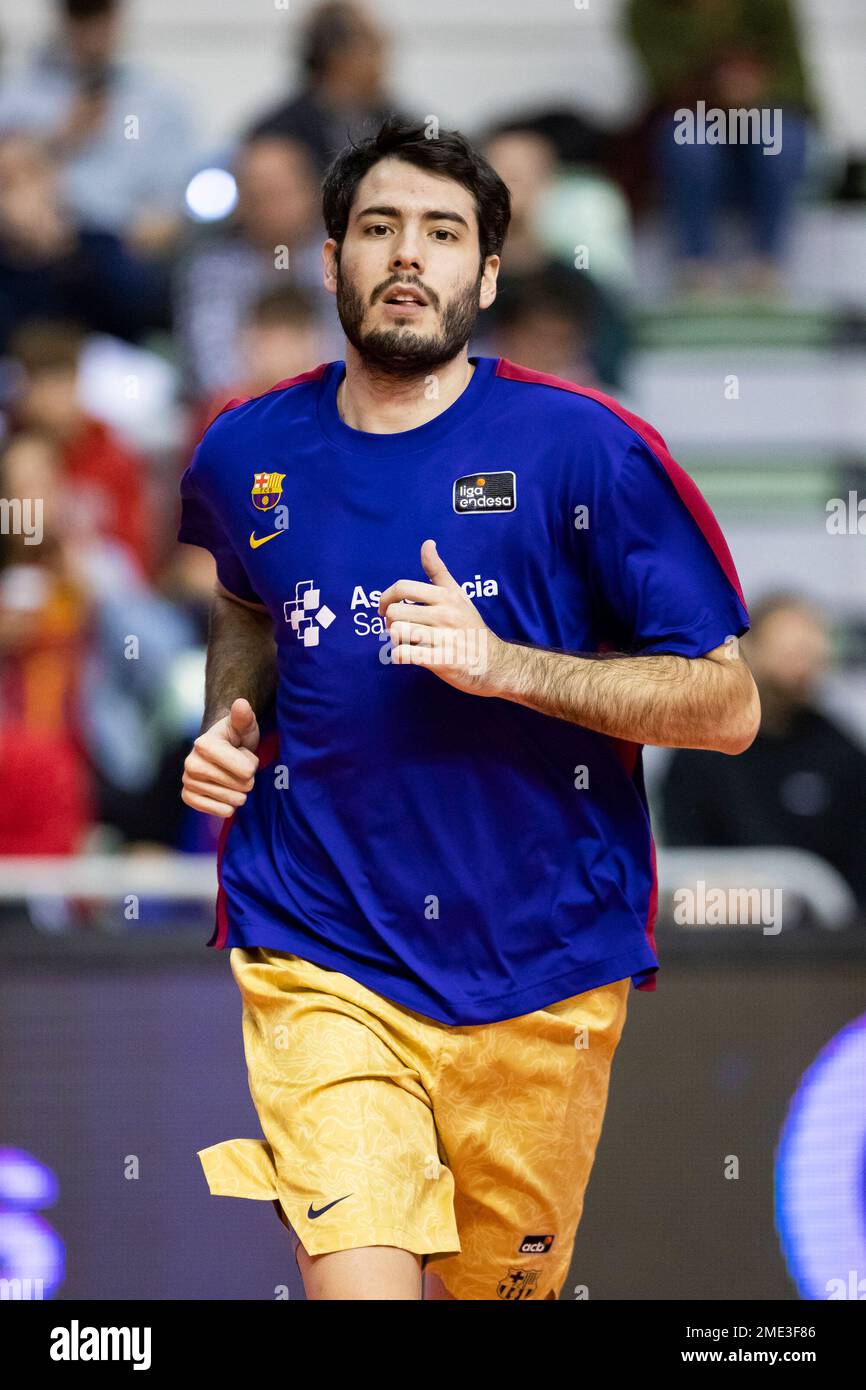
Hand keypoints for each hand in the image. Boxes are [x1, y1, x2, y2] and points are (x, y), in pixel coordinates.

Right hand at [182, 697, 259, 818]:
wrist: (219, 750)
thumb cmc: (236, 737)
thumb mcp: (244, 725)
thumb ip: (244, 717)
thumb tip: (241, 703)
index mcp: (204, 745)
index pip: (247, 771)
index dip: (252, 763)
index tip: (242, 754)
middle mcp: (191, 764)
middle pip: (242, 787)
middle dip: (247, 778)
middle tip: (237, 767)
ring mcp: (188, 782)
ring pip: (234, 801)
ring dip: (238, 791)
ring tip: (230, 776)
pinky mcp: (188, 797)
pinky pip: (221, 812)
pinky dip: (228, 805)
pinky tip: (224, 791)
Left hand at [378, 539, 506, 695]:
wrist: (492, 661)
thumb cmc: (469, 625)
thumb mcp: (457, 594)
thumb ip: (437, 570)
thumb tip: (427, 543)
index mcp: (446, 597)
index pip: (403, 587)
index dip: (385, 597)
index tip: (384, 607)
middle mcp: (445, 615)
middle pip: (395, 611)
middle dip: (389, 621)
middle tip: (397, 628)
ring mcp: (443, 638)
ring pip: (397, 632)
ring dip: (395, 639)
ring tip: (405, 642)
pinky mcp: (440, 660)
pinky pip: (404, 654)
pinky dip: (399, 655)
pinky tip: (407, 655)